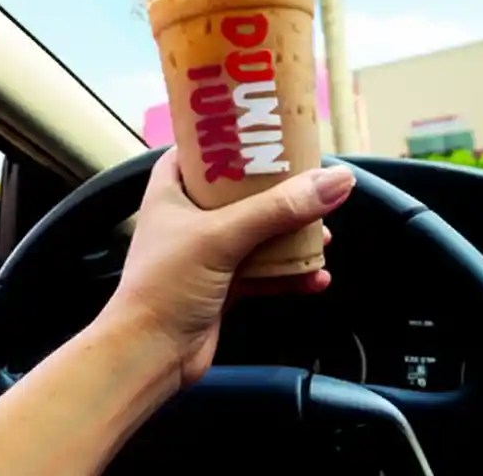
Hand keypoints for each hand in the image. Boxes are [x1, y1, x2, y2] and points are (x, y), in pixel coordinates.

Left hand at [102, 148, 355, 387]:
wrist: (149, 355)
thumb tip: (333, 180)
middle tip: (314, 184)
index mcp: (173, 188)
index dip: (238, 134)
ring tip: (322, 235)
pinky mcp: (223, 284)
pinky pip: (265, 271)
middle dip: (282, 190)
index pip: (206, 145)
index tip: (275, 128)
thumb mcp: (221, 237)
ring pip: (259, 231)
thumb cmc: (163, 288)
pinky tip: (315, 278)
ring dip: (292, 234)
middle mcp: (189, 216)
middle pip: (243, 189)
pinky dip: (290, 273)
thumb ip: (279, 208)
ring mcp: (207, 251)